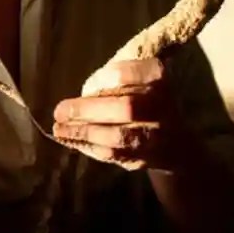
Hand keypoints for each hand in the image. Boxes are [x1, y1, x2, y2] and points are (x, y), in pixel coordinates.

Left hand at [52, 58, 197, 170]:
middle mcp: (163, 107)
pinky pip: (114, 154)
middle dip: (88, 110)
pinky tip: (70, 139)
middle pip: (127, 108)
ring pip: (119, 136)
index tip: (86, 85)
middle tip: (60, 111)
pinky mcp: (146, 158)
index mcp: (158, 79)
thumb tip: (80, 96)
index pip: (132, 74)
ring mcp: (158, 136)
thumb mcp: (134, 80)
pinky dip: (88, 146)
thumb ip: (111, 81)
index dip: (106, 79)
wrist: (174, 142)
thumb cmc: (143, 100)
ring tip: (59, 128)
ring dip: (84, 132)